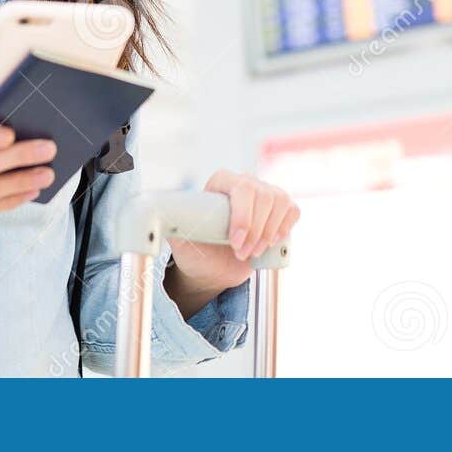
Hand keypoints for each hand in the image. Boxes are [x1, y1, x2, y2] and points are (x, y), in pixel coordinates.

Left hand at [164, 170, 298, 314]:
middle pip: (264, 195)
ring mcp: (264, 195)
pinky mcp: (279, 210)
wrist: (214, 268)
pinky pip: (292, 211)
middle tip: (242, 253)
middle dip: (256, 231)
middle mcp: (245, 183)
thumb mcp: (181, 242)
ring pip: (280, 202)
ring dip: (269, 233)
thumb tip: (160, 218)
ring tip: (253, 252)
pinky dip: (285, 228)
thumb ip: (171, 228)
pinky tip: (270, 243)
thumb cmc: (196, 252)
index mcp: (220, 182)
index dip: (243, 216)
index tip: (235, 244)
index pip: (241, 187)